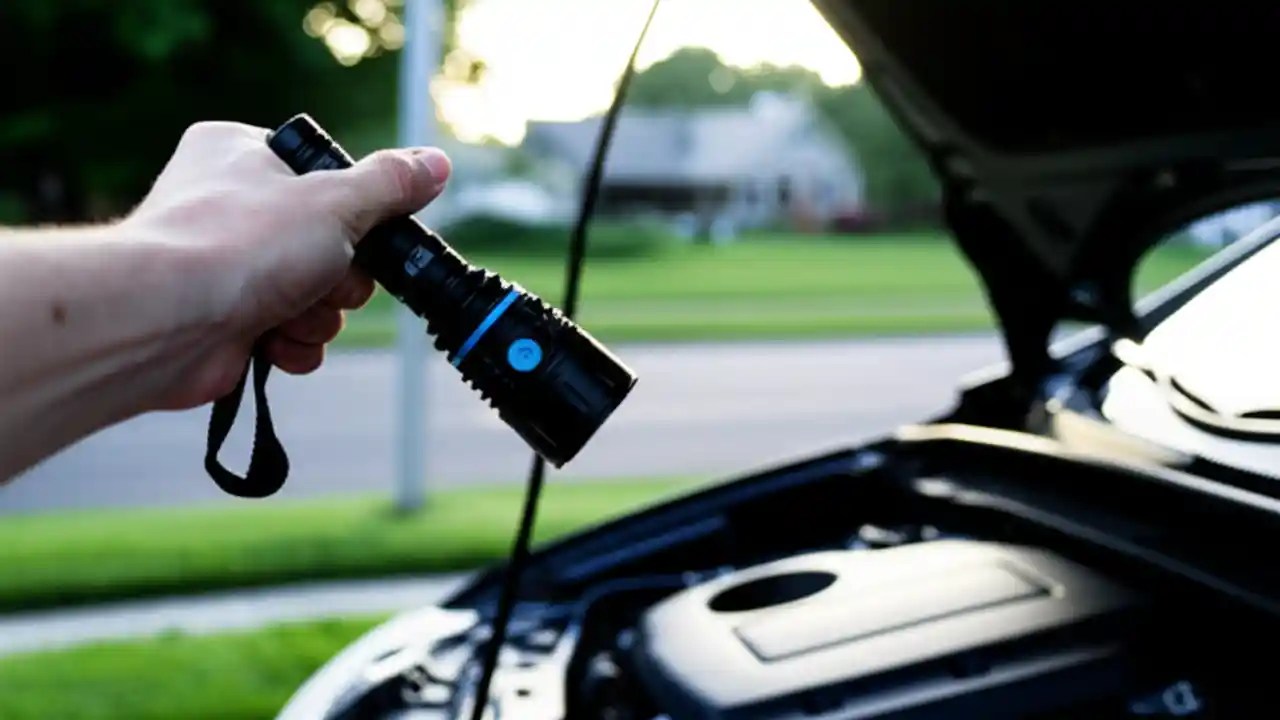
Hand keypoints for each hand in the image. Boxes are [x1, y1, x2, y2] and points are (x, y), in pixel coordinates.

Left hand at [124, 121, 450, 409]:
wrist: (167, 322)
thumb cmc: (240, 244)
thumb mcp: (336, 201)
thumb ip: (390, 185)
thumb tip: (435, 164)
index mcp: (243, 155)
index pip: (326, 180)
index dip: (356, 214)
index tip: (367, 232)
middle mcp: (230, 207)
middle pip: (331, 245)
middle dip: (340, 277)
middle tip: (327, 278)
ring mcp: (225, 268)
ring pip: (315, 295)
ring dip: (318, 315)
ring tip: (291, 313)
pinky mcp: (225, 322)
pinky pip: (288, 335)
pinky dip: (293, 345)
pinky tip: (275, 343)